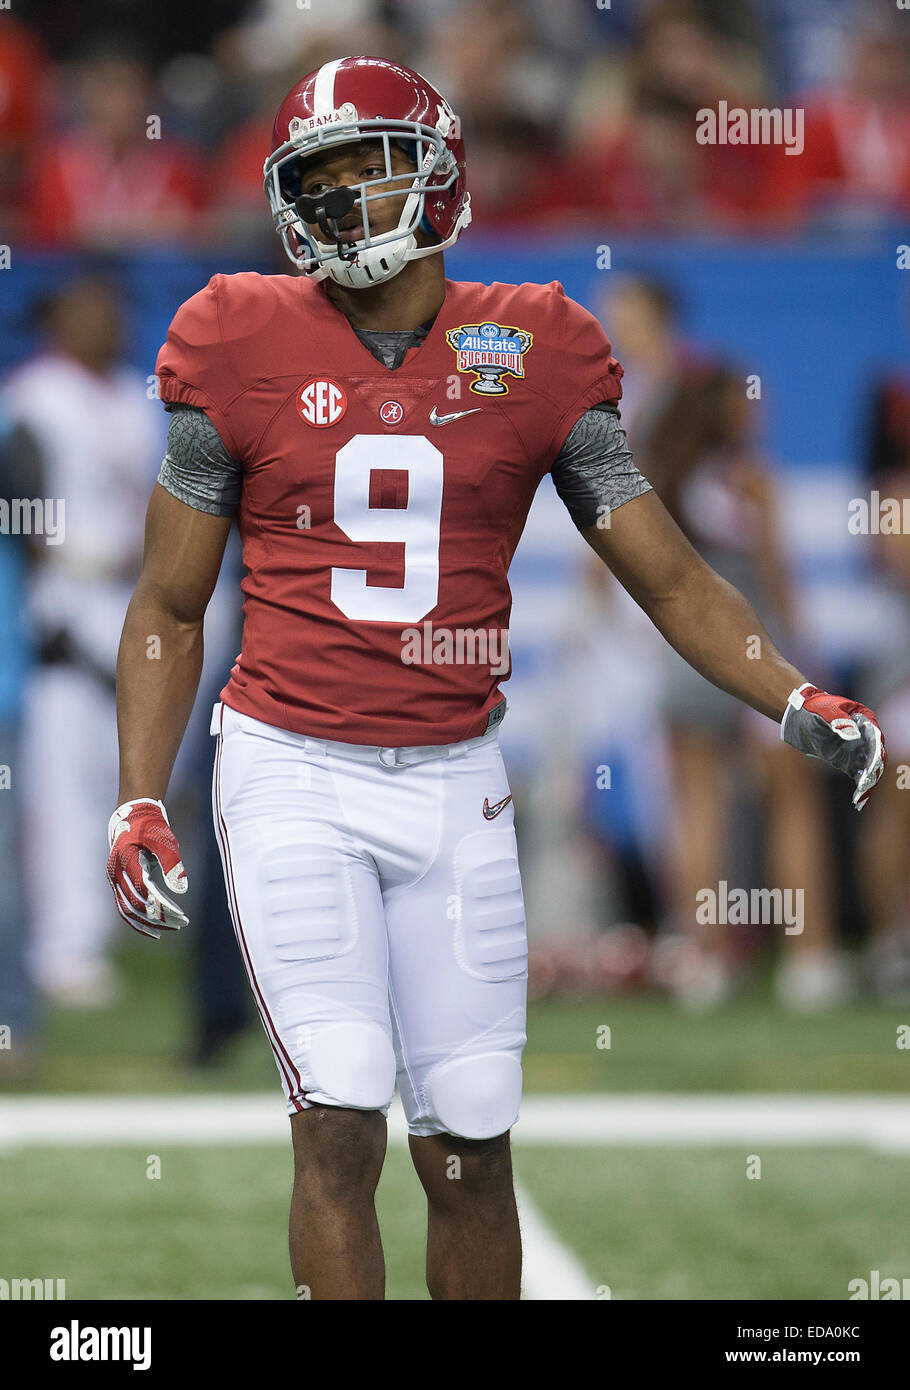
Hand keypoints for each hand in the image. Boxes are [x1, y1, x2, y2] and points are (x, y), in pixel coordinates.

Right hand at [107, 798, 188, 937]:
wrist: (132, 817)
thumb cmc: (151, 828)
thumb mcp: (165, 841)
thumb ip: (172, 864)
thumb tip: (182, 891)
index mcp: (127, 860)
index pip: (144, 890)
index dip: (162, 905)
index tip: (181, 914)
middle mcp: (116, 873)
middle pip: (135, 905)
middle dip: (159, 918)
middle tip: (182, 923)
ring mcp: (114, 880)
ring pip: (127, 910)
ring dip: (148, 923)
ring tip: (171, 929)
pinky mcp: (117, 884)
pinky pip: (124, 908)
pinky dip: (138, 920)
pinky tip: (154, 929)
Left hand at [781, 684, 885, 810]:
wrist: (799, 714)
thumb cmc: (813, 707)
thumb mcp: (824, 711)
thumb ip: (838, 720)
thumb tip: (852, 734)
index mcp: (864, 718)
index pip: (874, 736)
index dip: (875, 751)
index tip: (872, 765)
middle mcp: (865, 735)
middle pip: (876, 754)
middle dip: (873, 770)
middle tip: (866, 784)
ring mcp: (857, 748)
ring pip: (869, 766)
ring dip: (868, 781)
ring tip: (862, 796)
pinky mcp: (847, 759)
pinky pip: (857, 773)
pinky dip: (859, 785)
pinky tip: (858, 798)